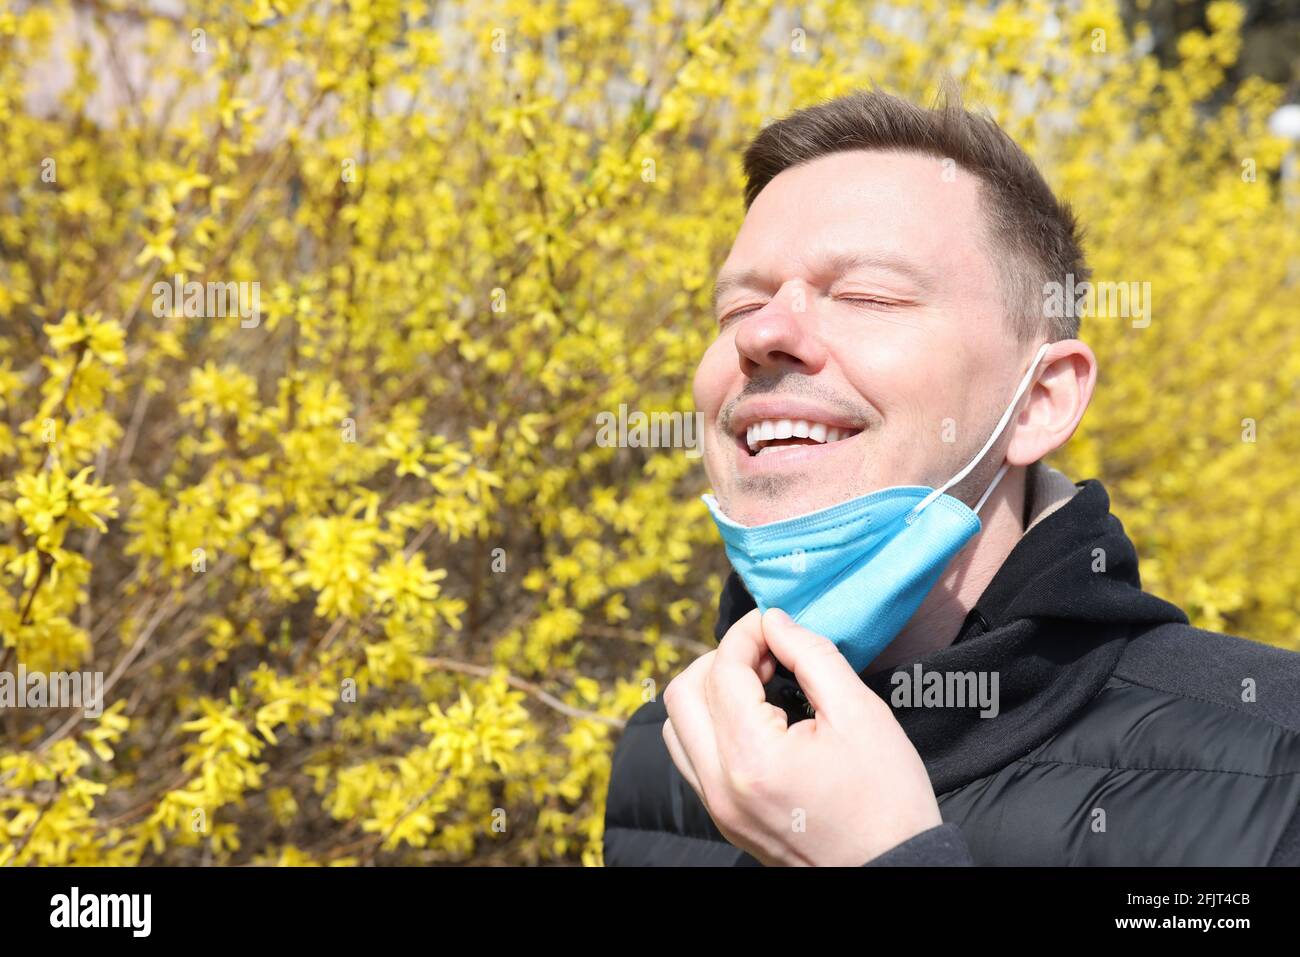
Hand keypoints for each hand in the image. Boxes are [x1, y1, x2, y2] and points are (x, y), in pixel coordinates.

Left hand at [661, 607, 942, 865]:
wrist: (896, 868)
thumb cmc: (887, 797)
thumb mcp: (860, 713)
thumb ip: (812, 655)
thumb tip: (774, 621)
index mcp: (752, 757)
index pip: (723, 670)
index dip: (747, 633)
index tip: (776, 623)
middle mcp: (721, 785)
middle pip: (683, 694)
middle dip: (721, 660)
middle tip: (767, 654)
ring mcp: (718, 807)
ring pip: (677, 727)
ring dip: (709, 693)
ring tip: (759, 685)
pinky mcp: (725, 819)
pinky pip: (693, 758)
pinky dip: (711, 726)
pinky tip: (755, 719)